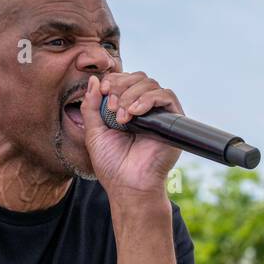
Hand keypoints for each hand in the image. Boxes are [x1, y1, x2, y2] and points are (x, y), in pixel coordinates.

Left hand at [79, 71, 182, 203]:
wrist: (128, 185)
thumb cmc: (112, 164)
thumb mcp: (94, 132)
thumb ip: (92, 106)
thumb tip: (95, 80)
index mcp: (126, 109)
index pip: (124, 80)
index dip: (114, 80)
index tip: (103, 90)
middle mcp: (144, 109)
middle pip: (138, 78)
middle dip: (122, 86)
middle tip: (112, 107)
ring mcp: (159, 114)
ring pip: (151, 84)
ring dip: (132, 95)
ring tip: (121, 117)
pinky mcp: (172, 121)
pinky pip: (166, 96)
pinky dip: (148, 99)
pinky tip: (134, 114)